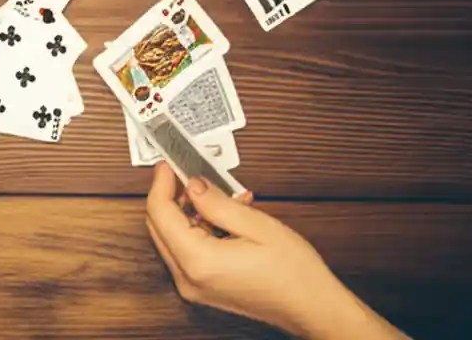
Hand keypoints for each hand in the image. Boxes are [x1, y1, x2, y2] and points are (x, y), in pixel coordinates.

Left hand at [146, 164, 404, 338]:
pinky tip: (228, 217)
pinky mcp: (203, 289)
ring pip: (173, 238)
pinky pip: (189, 251)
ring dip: (190, 212)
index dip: (161, 184)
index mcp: (198, 262)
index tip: (168, 164)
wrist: (312, 309)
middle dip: (172, 197)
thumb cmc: (293, 273)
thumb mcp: (256, 225)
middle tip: (190, 174)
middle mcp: (189, 279)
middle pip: (160, 227)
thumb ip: (217, 202)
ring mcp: (194, 287)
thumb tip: (192, 184)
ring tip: (223, 196)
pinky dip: (201, 229)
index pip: (160, 214)